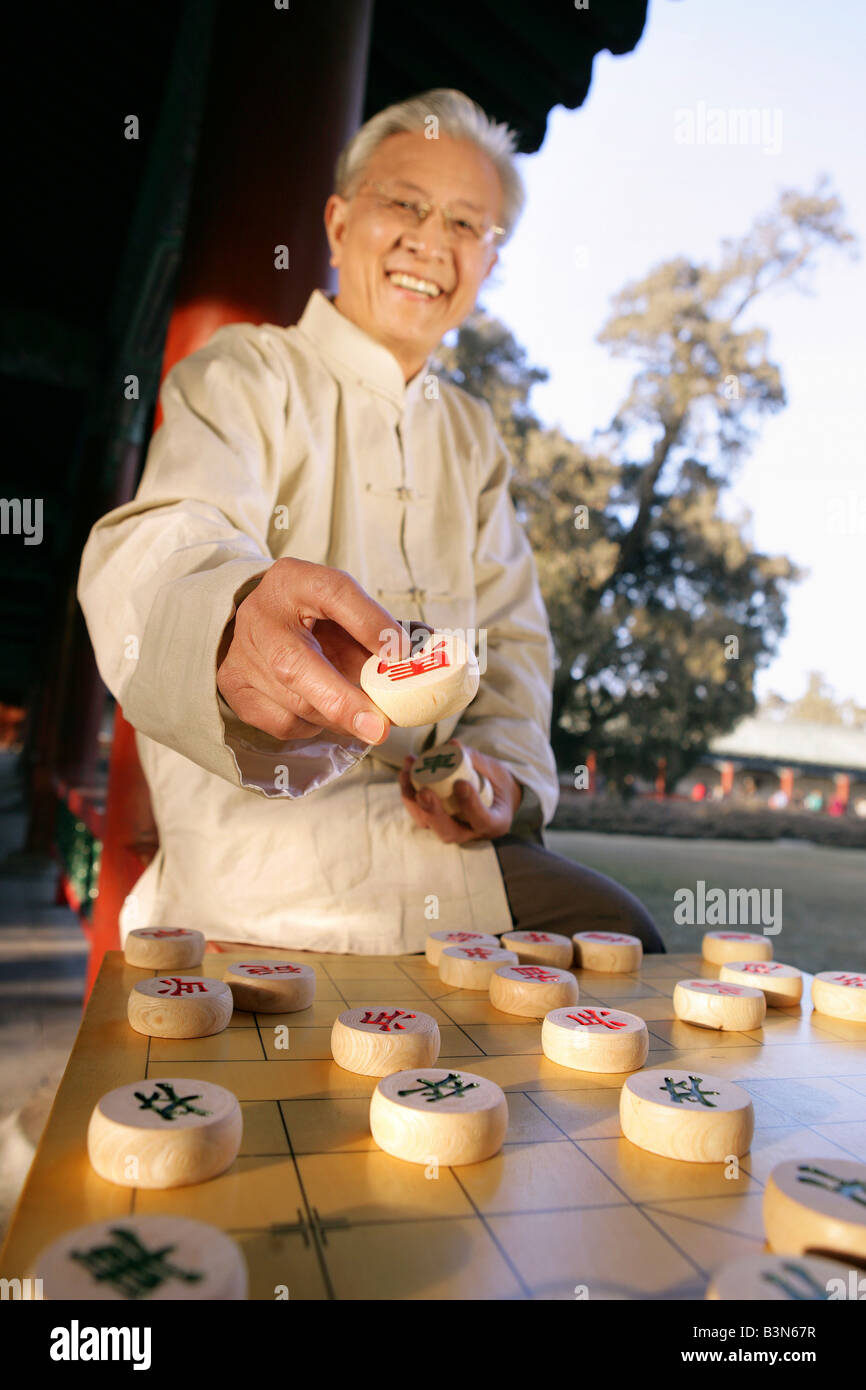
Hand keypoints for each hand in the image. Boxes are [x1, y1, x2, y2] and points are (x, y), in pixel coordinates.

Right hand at [217, 557, 399, 743]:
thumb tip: (432, 647)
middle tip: (380, 728)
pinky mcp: (237, 691)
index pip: (333, 592)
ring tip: (367, 719)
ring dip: (339, 719)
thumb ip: (384, 626)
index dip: (369, 621)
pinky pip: (284, 723)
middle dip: (342, 700)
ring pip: (294, 703)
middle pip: (296, 665)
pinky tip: (324, 711)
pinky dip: (314, 725)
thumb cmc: (310, 617)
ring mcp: (244, 656)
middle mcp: (262, 616)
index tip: (401, 652)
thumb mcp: (342, 609)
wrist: (252, 625)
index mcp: (294, 580)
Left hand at [399, 748, 522, 844]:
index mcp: (495, 823)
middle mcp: (470, 832)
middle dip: (432, 813)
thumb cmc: (498, 782)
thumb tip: (453, 745)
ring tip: (407, 772)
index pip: (482, 821)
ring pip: (428, 823)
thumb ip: (476, 759)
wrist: (495, 795)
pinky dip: (409, 792)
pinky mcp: (434, 820)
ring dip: (413, 800)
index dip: (470, 806)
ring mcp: (450, 828)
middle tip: (424, 793)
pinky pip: (418, 812)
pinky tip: (406, 770)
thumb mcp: (496, 771)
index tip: (461, 784)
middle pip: (448, 832)